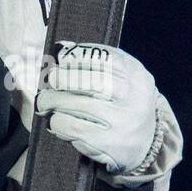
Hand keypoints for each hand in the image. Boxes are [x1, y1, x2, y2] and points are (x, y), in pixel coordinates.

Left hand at [36, 42, 159, 175]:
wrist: (146, 144)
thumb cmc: (123, 104)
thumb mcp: (121, 78)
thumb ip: (95, 61)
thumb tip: (61, 47)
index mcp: (136, 76)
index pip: (106, 58)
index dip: (78, 55)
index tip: (61, 57)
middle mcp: (133, 98)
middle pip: (91, 82)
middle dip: (62, 78)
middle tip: (50, 81)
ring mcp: (122, 122)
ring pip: (77, 105)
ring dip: (53, 101)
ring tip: (45, 102)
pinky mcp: (108, 144)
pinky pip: (72, 128)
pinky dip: (57, 122)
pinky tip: (56, 121)